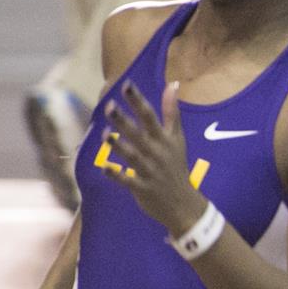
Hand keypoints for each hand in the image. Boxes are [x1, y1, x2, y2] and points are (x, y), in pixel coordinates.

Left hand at [100, 80, 205, 235]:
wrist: (184, 203)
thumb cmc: (176, 166)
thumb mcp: (178, 138)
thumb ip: (172, 112)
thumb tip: (172, 85)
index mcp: (164, 140)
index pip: (151, 116)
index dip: (138, 101)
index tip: (127, 85)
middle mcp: (157, 153)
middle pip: (139, 134)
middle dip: (125, 121)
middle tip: (110, 106)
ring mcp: (150, 171)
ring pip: (133, 156)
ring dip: (119, 146)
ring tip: (106, 134)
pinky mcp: (142, 188)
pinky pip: (128, 181)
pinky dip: (116, 175)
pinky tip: (104, 167)